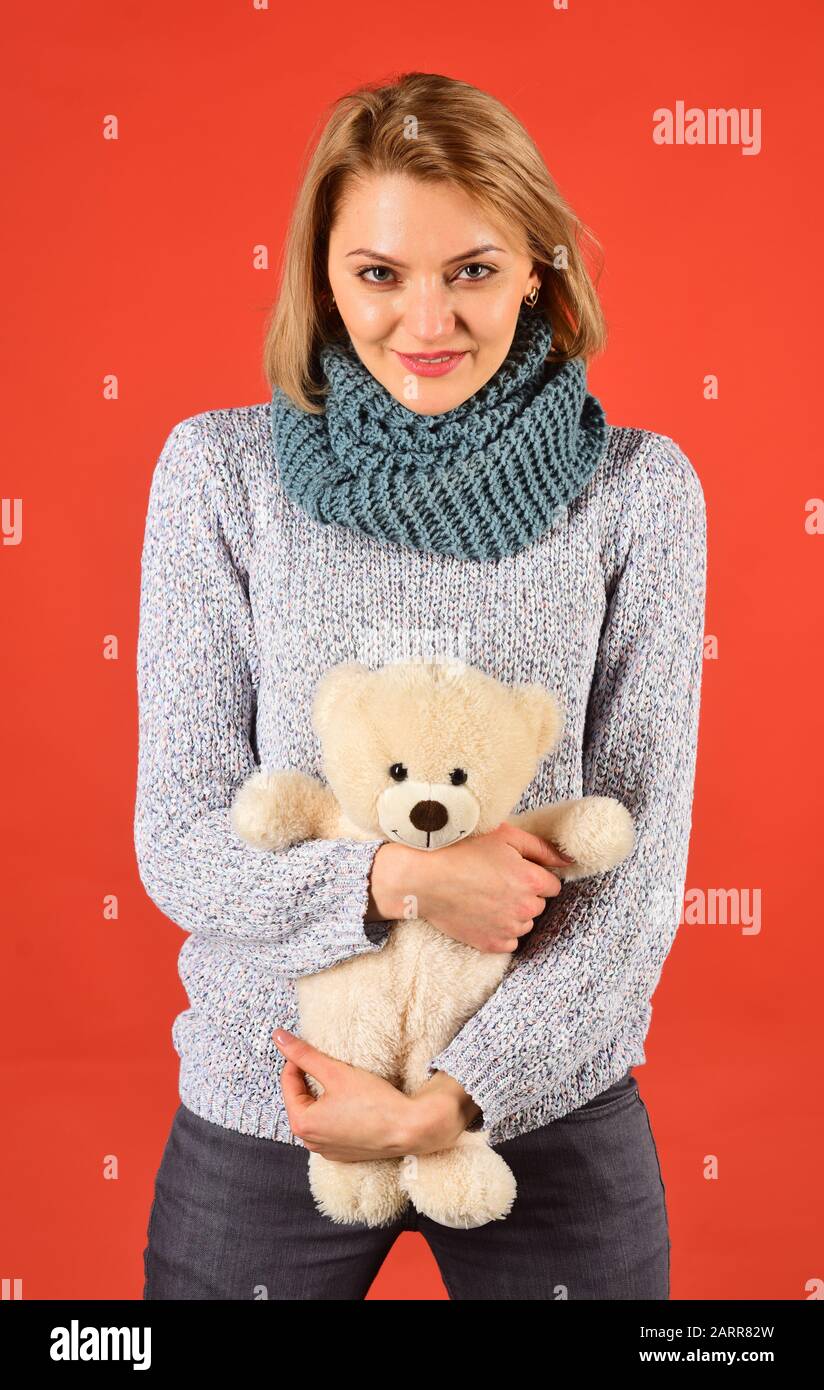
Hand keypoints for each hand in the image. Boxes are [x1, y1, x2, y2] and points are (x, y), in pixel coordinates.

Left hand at [273, 1029, 480, 1158]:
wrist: (409, 1128)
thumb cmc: (373, 1102)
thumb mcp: (335, 1072)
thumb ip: (304, 1054)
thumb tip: (279, 1037)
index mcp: (302, 1123)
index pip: (288, 1083)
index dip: (296, 1060)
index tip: (309, 1046)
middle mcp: (310, 1142)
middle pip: (300, 1100)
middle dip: (309, 1080)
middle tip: (326, 1062)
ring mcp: (327, 1151)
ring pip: (315, 1115)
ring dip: (321, 1097)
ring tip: (339, 1080)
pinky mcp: (344, 1154)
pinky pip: (330, 1129)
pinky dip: (333, 1113)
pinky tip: (350, 1102)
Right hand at [368, 823, 573, 952]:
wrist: (423, 877)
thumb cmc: (462, 850)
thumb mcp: (505, 836)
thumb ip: (542, 848)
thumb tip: (569, 860)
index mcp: (531, 882)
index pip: (552, 884)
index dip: (533, 875)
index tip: (513, 869)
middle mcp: (525, 910)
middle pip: (538, 904)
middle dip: (524, 894)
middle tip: (495, 880)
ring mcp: (507, 930)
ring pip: (524, 923)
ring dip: (513, 913)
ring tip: (485, 895)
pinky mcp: (490, 944)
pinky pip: (509, 941)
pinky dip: (500, 930)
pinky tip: (482, 913)